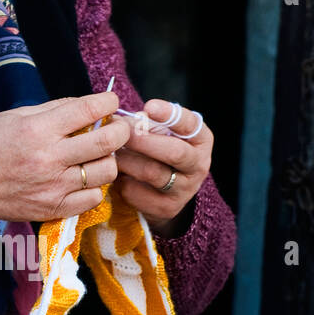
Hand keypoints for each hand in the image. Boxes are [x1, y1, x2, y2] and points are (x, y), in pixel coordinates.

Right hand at [0, 91, 130, 226]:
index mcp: (38, 130)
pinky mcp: (54, 209)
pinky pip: (93, 198)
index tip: (110, 101)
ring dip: (107, 160)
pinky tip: (82, 178)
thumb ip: (53, 110)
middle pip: (107, 142)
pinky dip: (94, 186)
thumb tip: (87, 106)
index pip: (88, 110)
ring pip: (106, 171)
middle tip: (116, 128)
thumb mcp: (14, 116)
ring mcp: (54, 187)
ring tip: (95, 156)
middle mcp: (49, 159)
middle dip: (120, 130)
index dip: (108, 101)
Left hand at [114, 100, 212, 234]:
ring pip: (152, 173)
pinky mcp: (167, 208)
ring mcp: (185, 189)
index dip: (169, 114)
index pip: (190, 124)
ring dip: (127, 160)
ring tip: (112, 152)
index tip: (149, 106)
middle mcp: (199, 165)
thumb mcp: (162, 134)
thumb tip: (119, 119)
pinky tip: (116, 175)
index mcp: (201, 140)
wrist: (165, 192)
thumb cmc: (159, 151)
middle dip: (144, 140)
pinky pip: (138, 193)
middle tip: (121, 132)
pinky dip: (122, 182)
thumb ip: (148, 123)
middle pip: (174, 152)